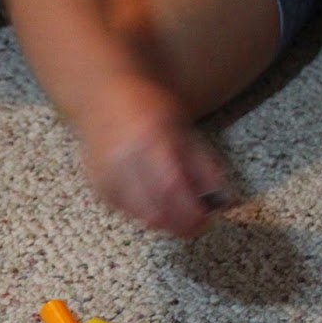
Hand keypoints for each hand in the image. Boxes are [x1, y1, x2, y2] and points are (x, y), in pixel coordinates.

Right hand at [73, 73, 231, 237]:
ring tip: (178, 210)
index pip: (172, 189)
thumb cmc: (149, 108)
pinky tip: (155, 198)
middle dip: (181, 226)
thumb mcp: (185, 129)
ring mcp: (106, 177)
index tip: (207, 221)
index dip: (191, 213)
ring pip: (142, 217)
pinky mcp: (98, 188)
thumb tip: (222, 201)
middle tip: (197, 225)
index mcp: (150, 141)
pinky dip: (147, 213)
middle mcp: (123, 162)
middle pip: (155, 212)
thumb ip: (203, 166)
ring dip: (166, 221)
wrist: (103, 97)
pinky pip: (128, 213)